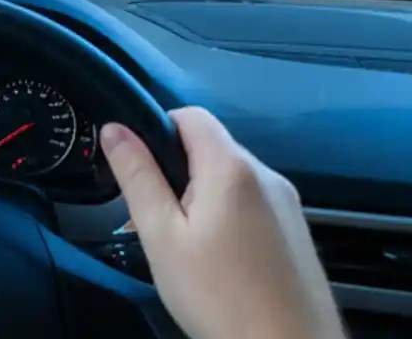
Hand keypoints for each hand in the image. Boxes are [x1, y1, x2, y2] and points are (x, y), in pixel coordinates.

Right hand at [101, 108, 344, 338]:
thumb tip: (114, 129)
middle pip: (211, 149)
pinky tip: (218, 263)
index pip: (191, 116)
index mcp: (232, 167)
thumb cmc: (218, 296)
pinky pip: (252, 206)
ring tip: (184, 250)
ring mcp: (288, 204)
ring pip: (231, 181)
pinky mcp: (297, 232)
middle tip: (154, 223)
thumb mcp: (162, 237)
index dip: (157, 131)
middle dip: (176, 174)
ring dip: (201, 199)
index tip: (138, 171)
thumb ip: (138, 177)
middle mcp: (267, 175)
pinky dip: (228, 219)